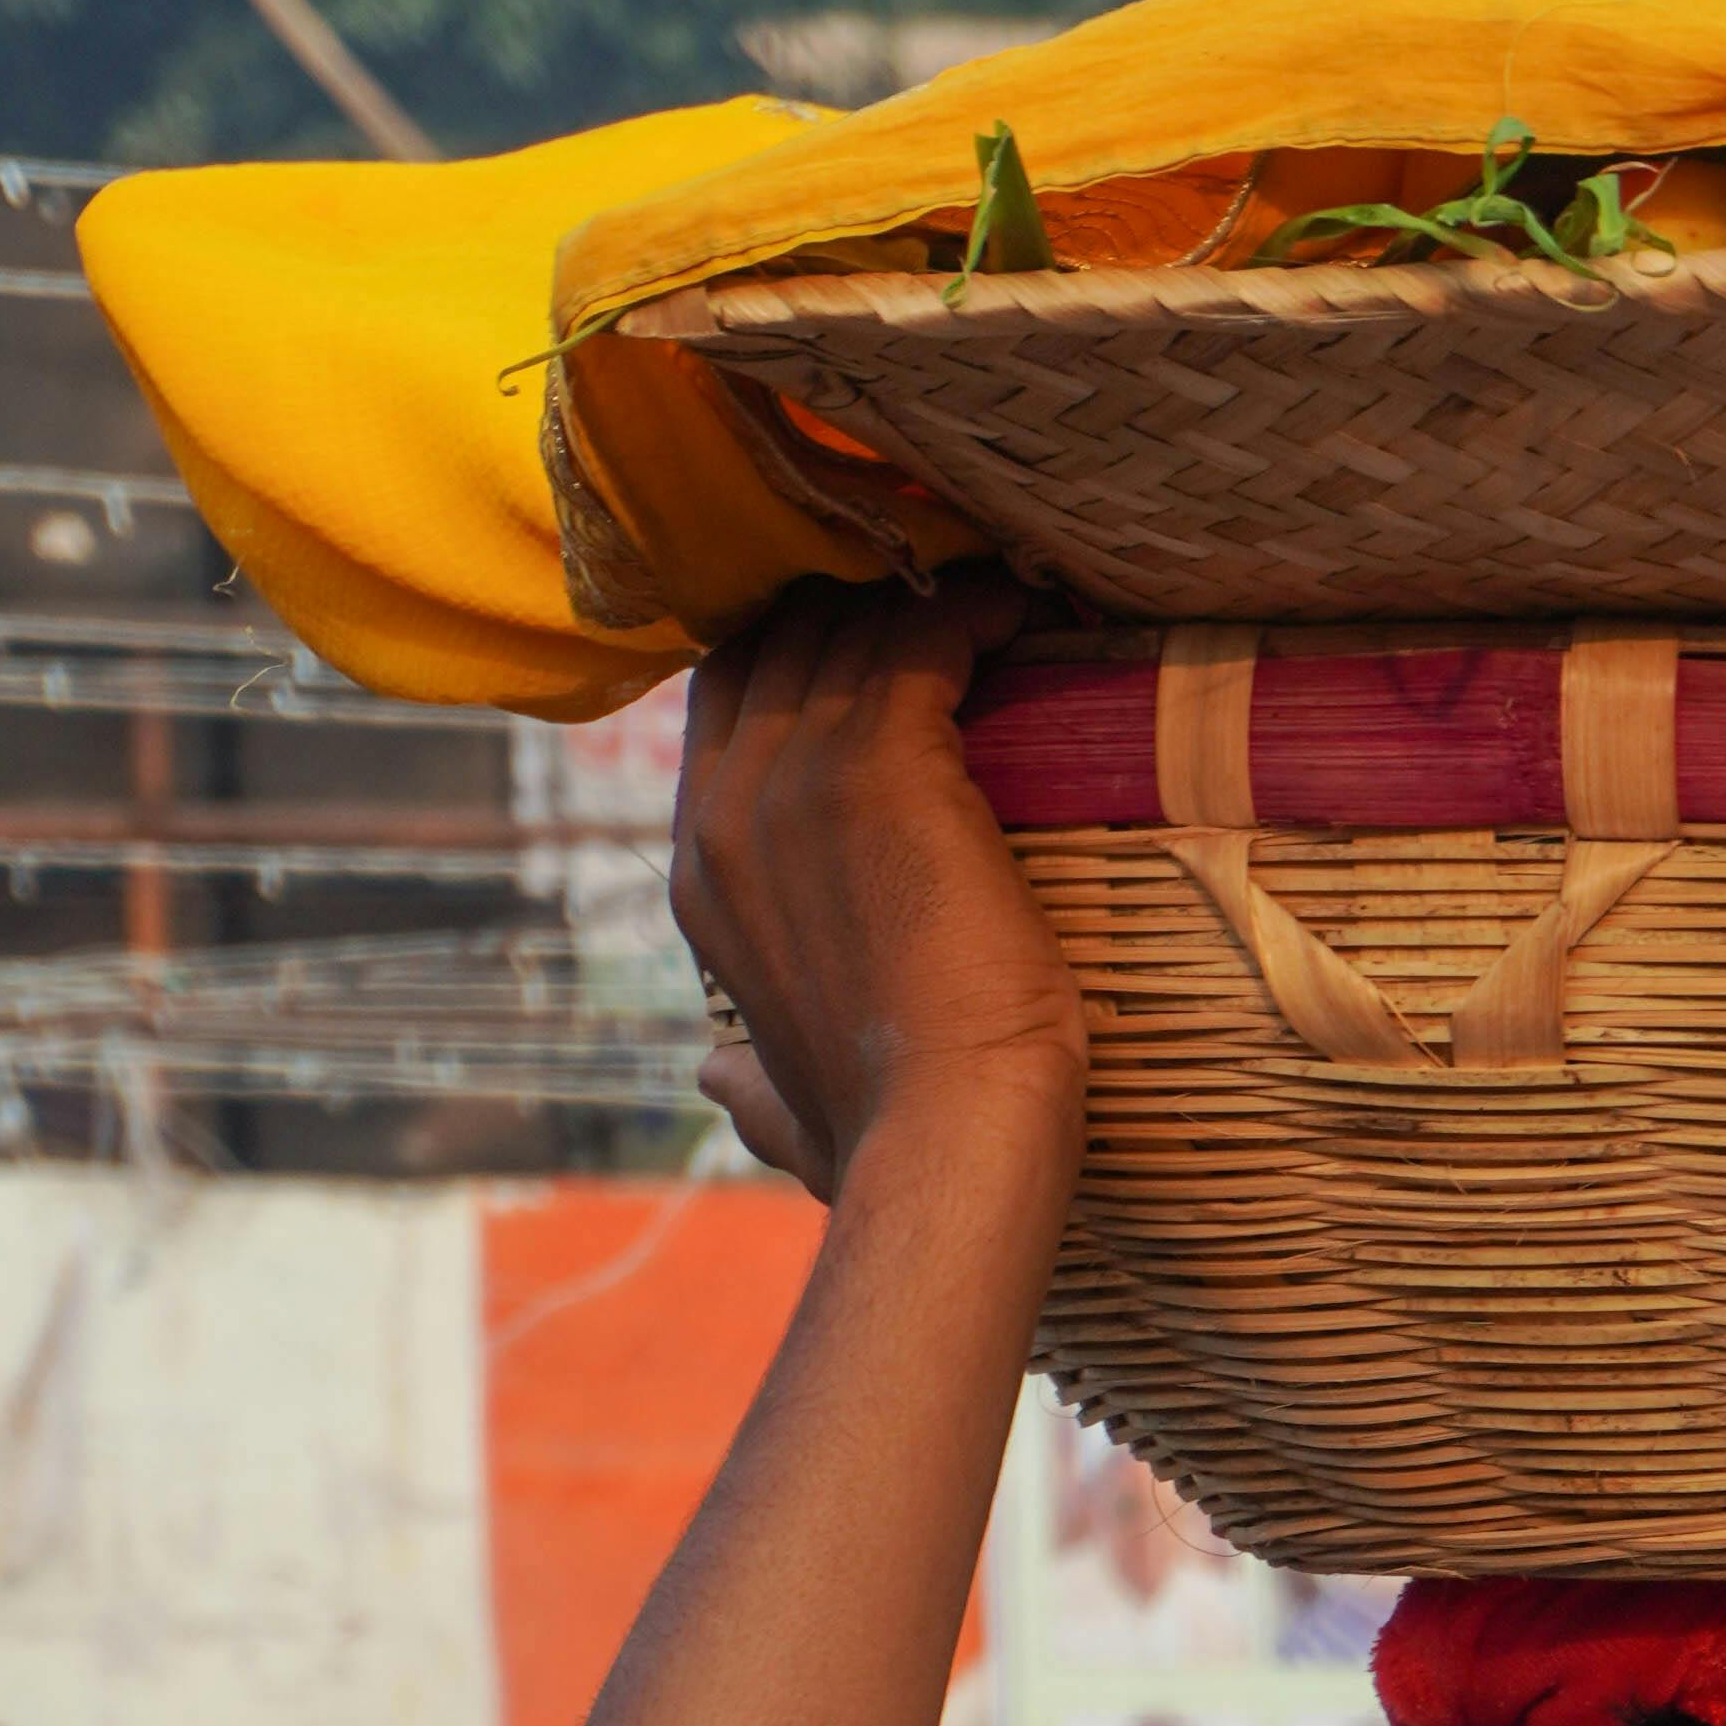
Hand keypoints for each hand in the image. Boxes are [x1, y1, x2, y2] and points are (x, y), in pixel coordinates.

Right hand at [671, 571, 1084, 1198]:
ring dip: (924, 598)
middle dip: (858, 605)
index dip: (793, 652)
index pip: (724, 704)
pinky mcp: (883, 763)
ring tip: (1000, 588)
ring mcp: (797, 777)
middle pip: (780, 643)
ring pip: (849, 630)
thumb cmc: (885, 1137)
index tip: (873, 641)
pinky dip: (976, 612)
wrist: (945, 1135)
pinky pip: (923, 638)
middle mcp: (731, 809)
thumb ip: (747, 1084)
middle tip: (948, 596)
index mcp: (701, 876)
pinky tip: (1023, 604)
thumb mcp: (783, 1109)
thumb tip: (716, 1081)